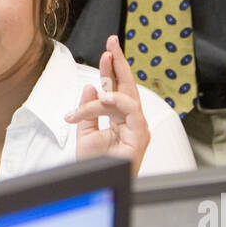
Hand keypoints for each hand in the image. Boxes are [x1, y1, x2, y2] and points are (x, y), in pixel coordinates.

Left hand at [66, 34, 150, 175]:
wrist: (99, 184)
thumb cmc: (96, 164)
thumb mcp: (85, 133)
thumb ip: (88, 111)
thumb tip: (91, 87)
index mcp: (119, 117)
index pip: (116, 87)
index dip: (111, 68)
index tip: (106, 49)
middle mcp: (131, 119)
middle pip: (127, 85)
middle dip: (120, 62)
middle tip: (112, 42)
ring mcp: (137, 127)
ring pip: (124, 97)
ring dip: (109, 89)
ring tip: (97, 89)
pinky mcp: (140, 136)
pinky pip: (131, 112)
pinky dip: (117, 102)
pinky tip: (104, 96)